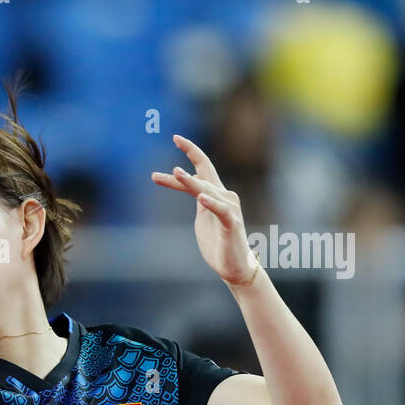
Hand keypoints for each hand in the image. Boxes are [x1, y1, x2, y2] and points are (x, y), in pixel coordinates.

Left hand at [151, 135, 257, 285]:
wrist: (234, 266)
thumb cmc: (218, 241)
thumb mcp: (201, 216)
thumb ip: (196, 198)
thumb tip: (183, 181)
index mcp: (215, 193)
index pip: (203, 166)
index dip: (190, 151)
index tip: (175, 137)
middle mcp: (224, 196)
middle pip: (200, 177)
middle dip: (183, 166)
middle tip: (169, 147)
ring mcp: (229, 209)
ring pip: (208, 191)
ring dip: (192, 182)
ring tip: (176, 173)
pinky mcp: (231, 224)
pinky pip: (221, 211)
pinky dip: (212, 204)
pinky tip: (201, 199)